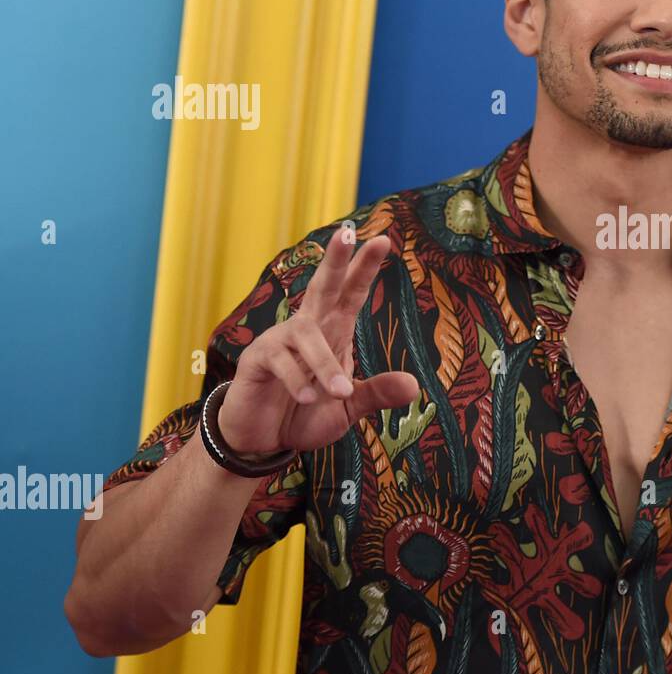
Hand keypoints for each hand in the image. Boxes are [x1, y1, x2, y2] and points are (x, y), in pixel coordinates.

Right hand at [217, 228, 419, 456]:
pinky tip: (305, 399)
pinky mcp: (255, 360)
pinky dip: (297, 381)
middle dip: (336, 261)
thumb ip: (376, 394)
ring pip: (305, 334)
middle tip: (348, 232)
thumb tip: (414, 386)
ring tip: (338, 393)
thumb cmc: (304, 415)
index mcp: (333, 333)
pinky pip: (279, 361)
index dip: (364, 268)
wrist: (262, 441)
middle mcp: (307, 329)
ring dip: (324, 364)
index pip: (351, 294)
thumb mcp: (347, 407)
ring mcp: (279, 342)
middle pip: (322, 287)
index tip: (383, 240)